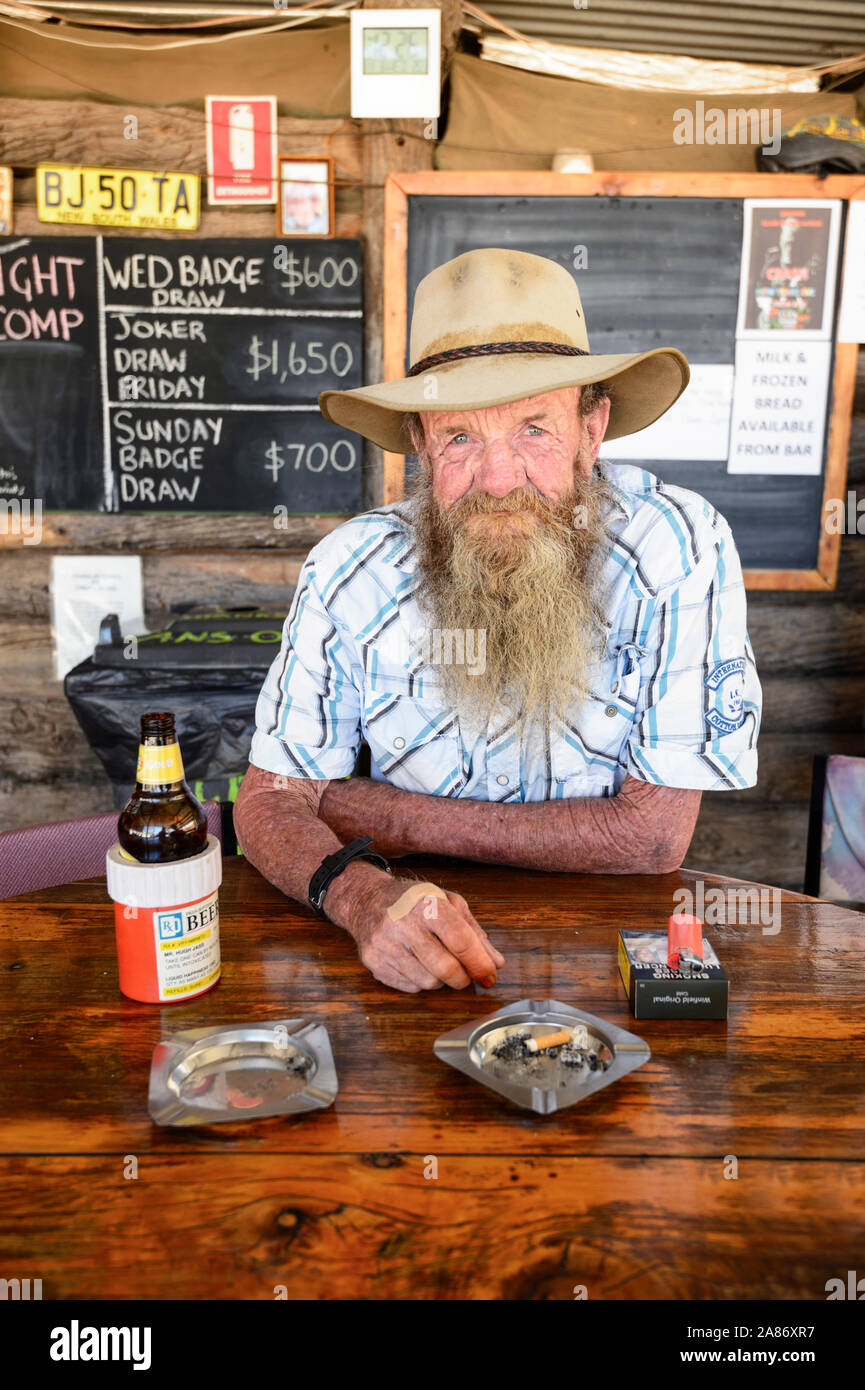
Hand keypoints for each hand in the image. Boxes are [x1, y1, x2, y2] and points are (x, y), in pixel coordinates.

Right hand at [345, 873, 504, 993]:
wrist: (367, 900)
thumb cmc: (414, 901)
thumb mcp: (448, 903)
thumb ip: (474, 933)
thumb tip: (495, 962)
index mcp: (428, 904)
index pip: (461, 941)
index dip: (480, 963)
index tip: (490, 975)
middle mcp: (404, 923)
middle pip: (445, 968)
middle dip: (463, 978)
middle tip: (467, 975)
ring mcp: (385, 944)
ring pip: (428, 982)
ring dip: (441, 980)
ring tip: (438, 963)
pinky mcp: (373, 961)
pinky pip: (409, 987)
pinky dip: (421, 982)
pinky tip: (418, 964)